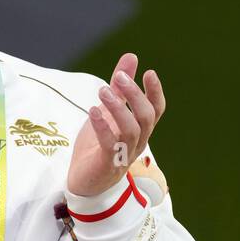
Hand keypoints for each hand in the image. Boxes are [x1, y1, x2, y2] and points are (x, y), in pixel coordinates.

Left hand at [67, 53, 166, 197]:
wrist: (84, 183)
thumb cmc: (98, 146)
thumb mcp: (107, 112)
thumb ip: (118, 88)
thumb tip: (131, 57)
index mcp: (139, 130)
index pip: (156, 110)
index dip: (155, 92)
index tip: (149, 72)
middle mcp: (136, 142)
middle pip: (145, 117)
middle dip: (134, 95)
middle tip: (118, 77)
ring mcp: (123, 154)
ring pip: (131, 130)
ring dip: (118, 108)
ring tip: (102, 90)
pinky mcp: (107, 164)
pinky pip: (110, 144)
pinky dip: (103, 126)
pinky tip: (93, 110)